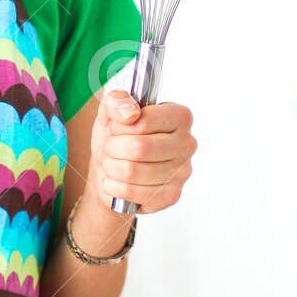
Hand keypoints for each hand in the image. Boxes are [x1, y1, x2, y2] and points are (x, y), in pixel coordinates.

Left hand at [88, 89, 195, 213]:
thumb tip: (130, 113)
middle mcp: (187, 143)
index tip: (116, 128)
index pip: (143, 121)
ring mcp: (182, 171)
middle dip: (113, 148)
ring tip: (112, 164)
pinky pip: (132, 192)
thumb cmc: (116, 138)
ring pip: (132, 172)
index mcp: (179, 116)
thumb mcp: (109, 112)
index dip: (119, 126)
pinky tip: (115, 181)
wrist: (110, 170)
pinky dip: (114, 187)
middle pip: (139, 148)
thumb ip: (116, 101)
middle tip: (111, 148)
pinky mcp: (171, 195)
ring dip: (111, 168)